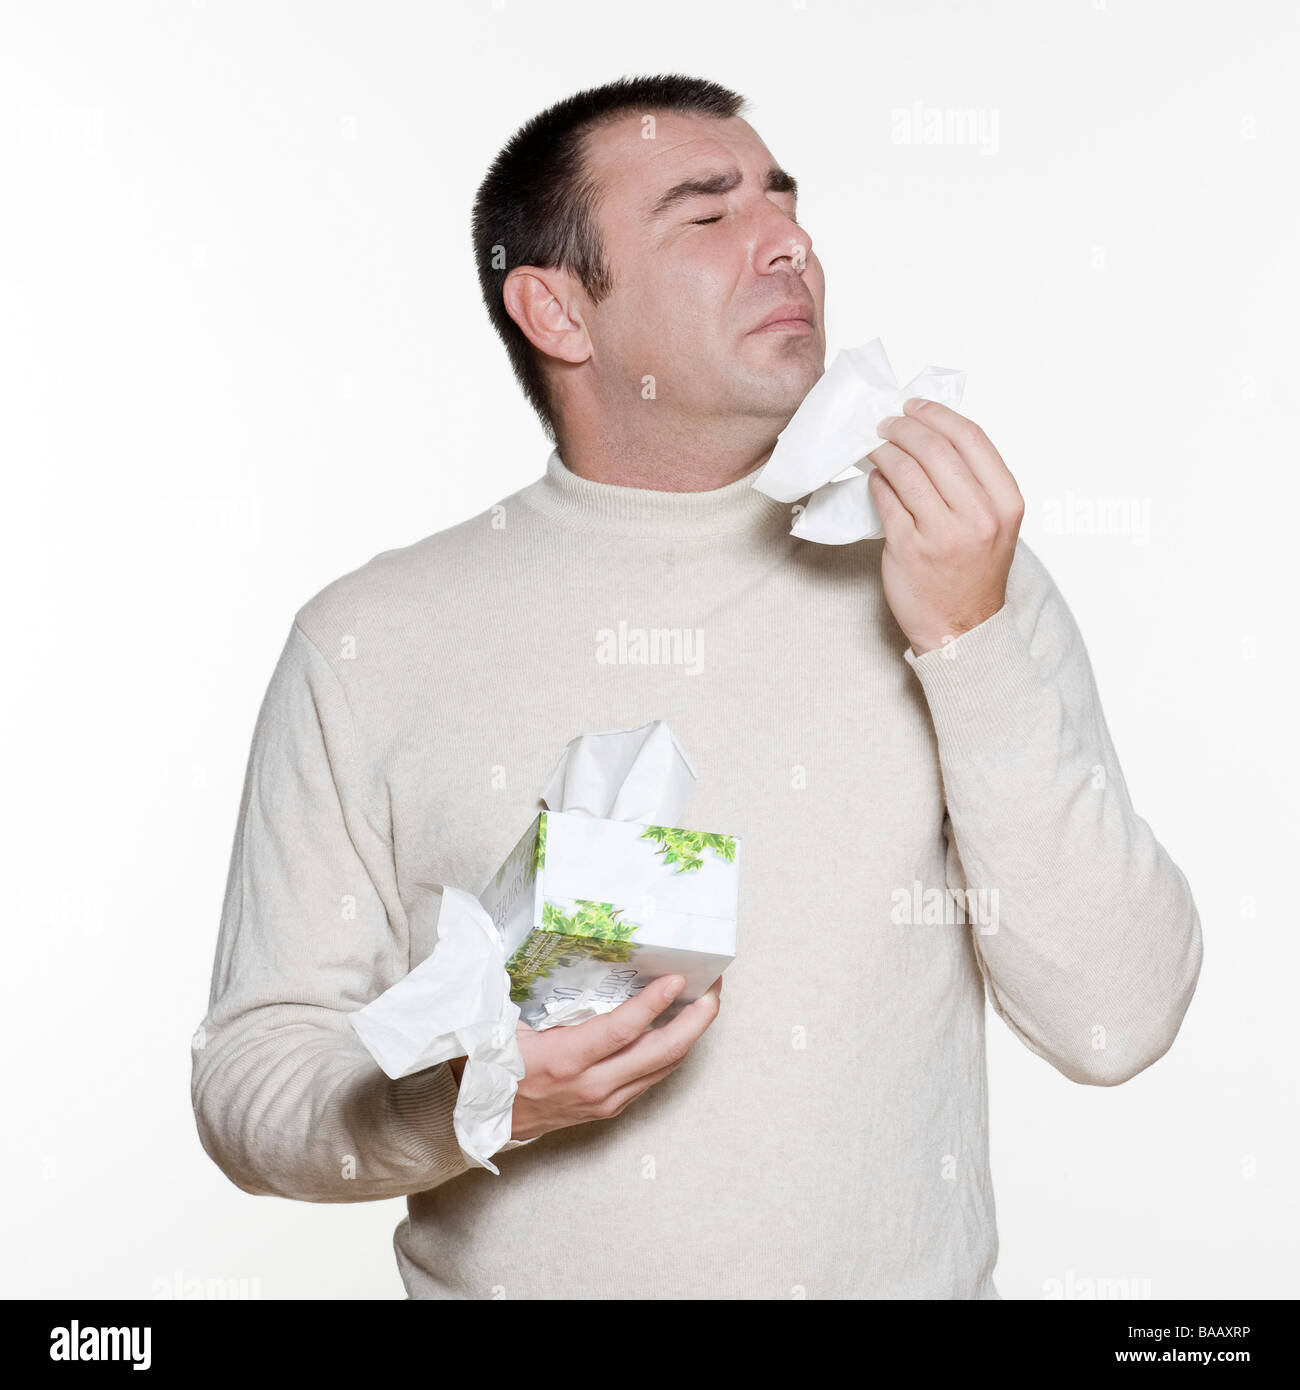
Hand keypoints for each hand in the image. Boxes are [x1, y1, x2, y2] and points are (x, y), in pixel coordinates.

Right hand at [478, 974, 721, 1140]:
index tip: (676, 980)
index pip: (622, 1031)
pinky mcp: (608, 1108)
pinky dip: (670, 1053)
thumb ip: (534, 997)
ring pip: (662, 1069)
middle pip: (660, 1054)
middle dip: (695, 1021)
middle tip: (712, 990)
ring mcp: (605, 1101)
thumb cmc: (490, 1065)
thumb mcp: (505, 1026)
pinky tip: (679, 1031)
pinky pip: (650, 1079)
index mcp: (566, 1060)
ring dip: (689, 1036)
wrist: (477, 1119)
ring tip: (704, 1004)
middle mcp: (593, 1085)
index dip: (653, 1005)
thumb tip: (558, 955)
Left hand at [866, 398, 1024, 655]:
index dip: (938, 415)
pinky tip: (875, 478)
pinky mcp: (908, 548)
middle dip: (904, 427)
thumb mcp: (994, 524)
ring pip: (905, 470)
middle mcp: (978, 516)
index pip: (971, 438)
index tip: (916, 406)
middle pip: (935, 449)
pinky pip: (886, 499)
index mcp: (1005, 503)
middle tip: (886, 422)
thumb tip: (933, 434)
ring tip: (875, 445)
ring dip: (884, 450)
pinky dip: (877, 481)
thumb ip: (973, 482)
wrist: (961, 628)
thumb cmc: (974, 573)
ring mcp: (942, 533)